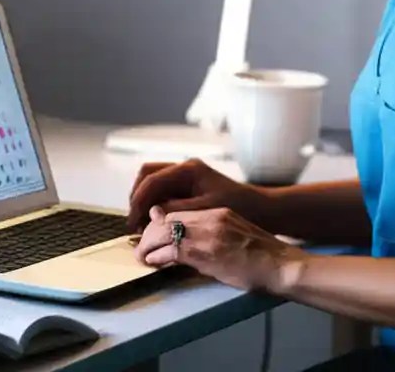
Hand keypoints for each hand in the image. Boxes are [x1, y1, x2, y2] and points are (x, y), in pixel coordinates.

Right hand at [127, 158, 269, 230]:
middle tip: (134, 224)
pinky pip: (163, 191)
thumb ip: (177, 210)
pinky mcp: (189, 186)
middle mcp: (185, 168)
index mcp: (188, 169)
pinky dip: (154, 205)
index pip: (151, 180)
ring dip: (144, 202)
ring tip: (143, 226)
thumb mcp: (206, 211)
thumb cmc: (240, 208)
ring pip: (153, 182)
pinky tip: (155, 223)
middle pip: (147, 176)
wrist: (262, 209)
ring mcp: (186, 176)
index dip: (138, 202)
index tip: (132, 224)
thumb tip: (151, 213)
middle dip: (137, 198)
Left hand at [133, 205, 307, 292]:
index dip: (162, 221)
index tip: (154, 231)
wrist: (280, 265)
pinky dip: (156, 257)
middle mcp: (210, 218)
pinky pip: (169, 251)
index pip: (180, 211)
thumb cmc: (264, 255)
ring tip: (142, 255)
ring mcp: (206, 235)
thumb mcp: (237, 234)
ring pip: (163, 232)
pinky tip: (151, 262)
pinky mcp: (203, 253)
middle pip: (168, 218)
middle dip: (150, 232)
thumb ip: (213, 231)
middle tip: (142, 245)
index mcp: (219, 212)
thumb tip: (191, 237)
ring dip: (148, 245)